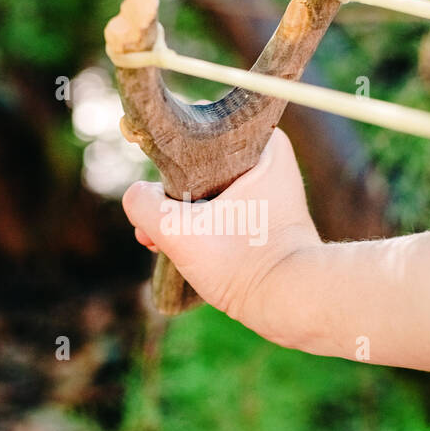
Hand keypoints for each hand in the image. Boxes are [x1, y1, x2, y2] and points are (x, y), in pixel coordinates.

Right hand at [121, 129, 320, 338]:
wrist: (291, 303)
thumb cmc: (243, 263)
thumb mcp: (179, 232)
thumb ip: (144, 205)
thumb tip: (138, 195)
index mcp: (263, 145)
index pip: (200, 127)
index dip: (166, 151)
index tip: (150, 175)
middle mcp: (270, 160)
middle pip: (199, 164)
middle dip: (169, 195)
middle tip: (151, 224)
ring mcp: (269, 190)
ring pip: (207, 191)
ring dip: (179, 214)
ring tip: (157, 241)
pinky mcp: (265, 217)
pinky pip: (221, 210)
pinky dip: (199, 226)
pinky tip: (179, 250)